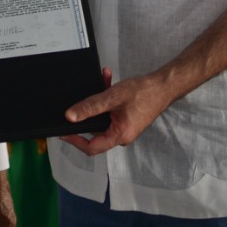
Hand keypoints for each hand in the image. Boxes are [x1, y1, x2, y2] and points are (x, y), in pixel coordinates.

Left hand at [58, 71, 174, 156]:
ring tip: (101, 80)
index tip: (62, 130)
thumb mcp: (112, 98)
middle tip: (78, 99)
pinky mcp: (126, 118)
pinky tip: (107, 78)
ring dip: (98, 99)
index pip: (91, 147)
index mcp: (119, 136)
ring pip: (102, 116)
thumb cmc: (144, 93)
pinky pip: (110, 110)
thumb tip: (69, 117)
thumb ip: (89, 108)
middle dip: (87, 111)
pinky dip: (107, 95)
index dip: (74, 140)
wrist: (164, 85)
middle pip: (95, 129)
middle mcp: (121, 134)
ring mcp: (124, 126)